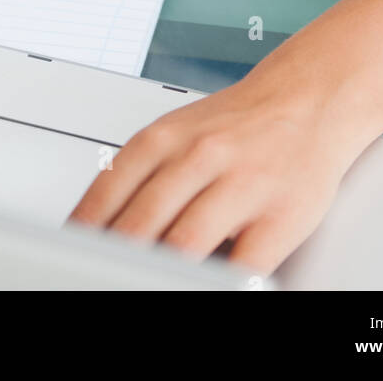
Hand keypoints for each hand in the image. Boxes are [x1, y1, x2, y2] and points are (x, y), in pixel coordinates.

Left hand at [68, 58, 362, 276]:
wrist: (308, 97)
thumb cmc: (235, 123)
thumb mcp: (175, 132)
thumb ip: (138, 176)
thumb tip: (93, 230)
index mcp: (164, 138)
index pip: (108, 195)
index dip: (86, 237)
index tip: (74, 258)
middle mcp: (199, 156)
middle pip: (140, 225)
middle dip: (117, 261)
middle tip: (103, 276)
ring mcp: (241, 186)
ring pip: (185, 245)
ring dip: (160, 273)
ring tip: (145, 283)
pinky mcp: (280, 217)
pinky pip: (244, 264)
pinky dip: (219, 283)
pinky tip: (207, 285)